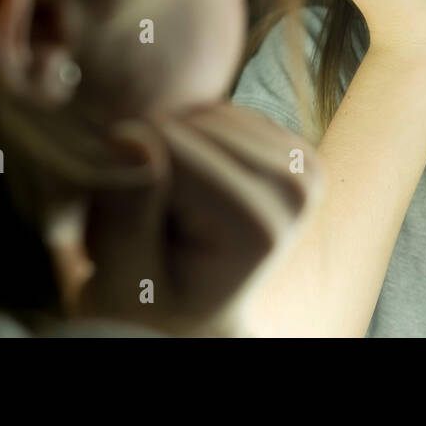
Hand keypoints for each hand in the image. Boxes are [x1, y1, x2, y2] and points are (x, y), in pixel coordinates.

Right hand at [70, 102, 322, 336]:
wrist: (199, 313)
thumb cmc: (151, 302)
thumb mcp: (123, 278)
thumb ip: (126, 213)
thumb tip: (130, 135)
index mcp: (258, 225)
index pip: (167, 146)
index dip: (130, 177)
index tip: (140, 232)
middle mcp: (295, 189)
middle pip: (189, 123)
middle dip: (157, 161)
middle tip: (159, 222)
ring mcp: (302, 167)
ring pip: (204, 112)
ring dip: (174, 149)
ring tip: (175, 208)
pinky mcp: (294, 150)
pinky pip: (220, 113)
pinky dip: (195, 140)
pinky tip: (194, 188)